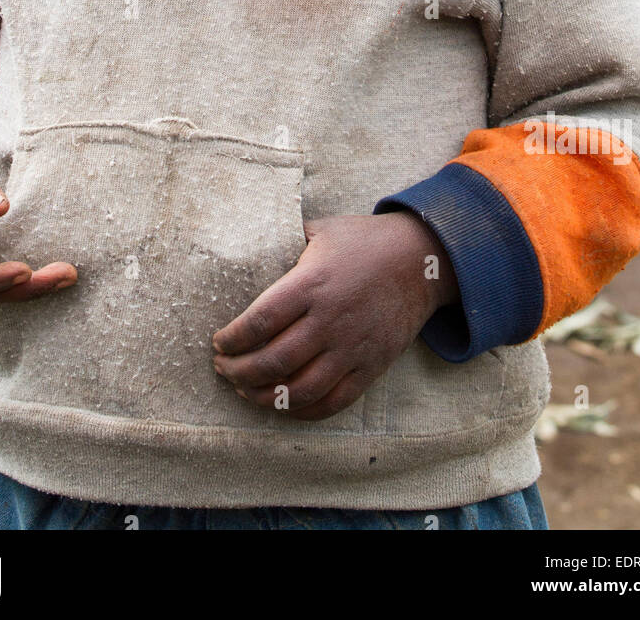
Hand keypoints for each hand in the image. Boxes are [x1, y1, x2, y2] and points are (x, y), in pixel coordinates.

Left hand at [212, 210, 458, 420]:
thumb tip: (248, 244)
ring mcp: (351, 347)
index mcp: (313, 283)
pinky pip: (333, 401)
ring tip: (245, 391)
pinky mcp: (370, 366)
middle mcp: (330, 320)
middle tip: (223, 369)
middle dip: (239, 372)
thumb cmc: (365, 240)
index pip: (260, 321)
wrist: (421, 260)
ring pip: (300, 390)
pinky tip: (284, 404)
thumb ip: (286, 242)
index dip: (233, 339)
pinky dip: (303, 411)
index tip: (217, 343)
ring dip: (265, 397)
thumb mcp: (322, 230)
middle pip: (273, 361)